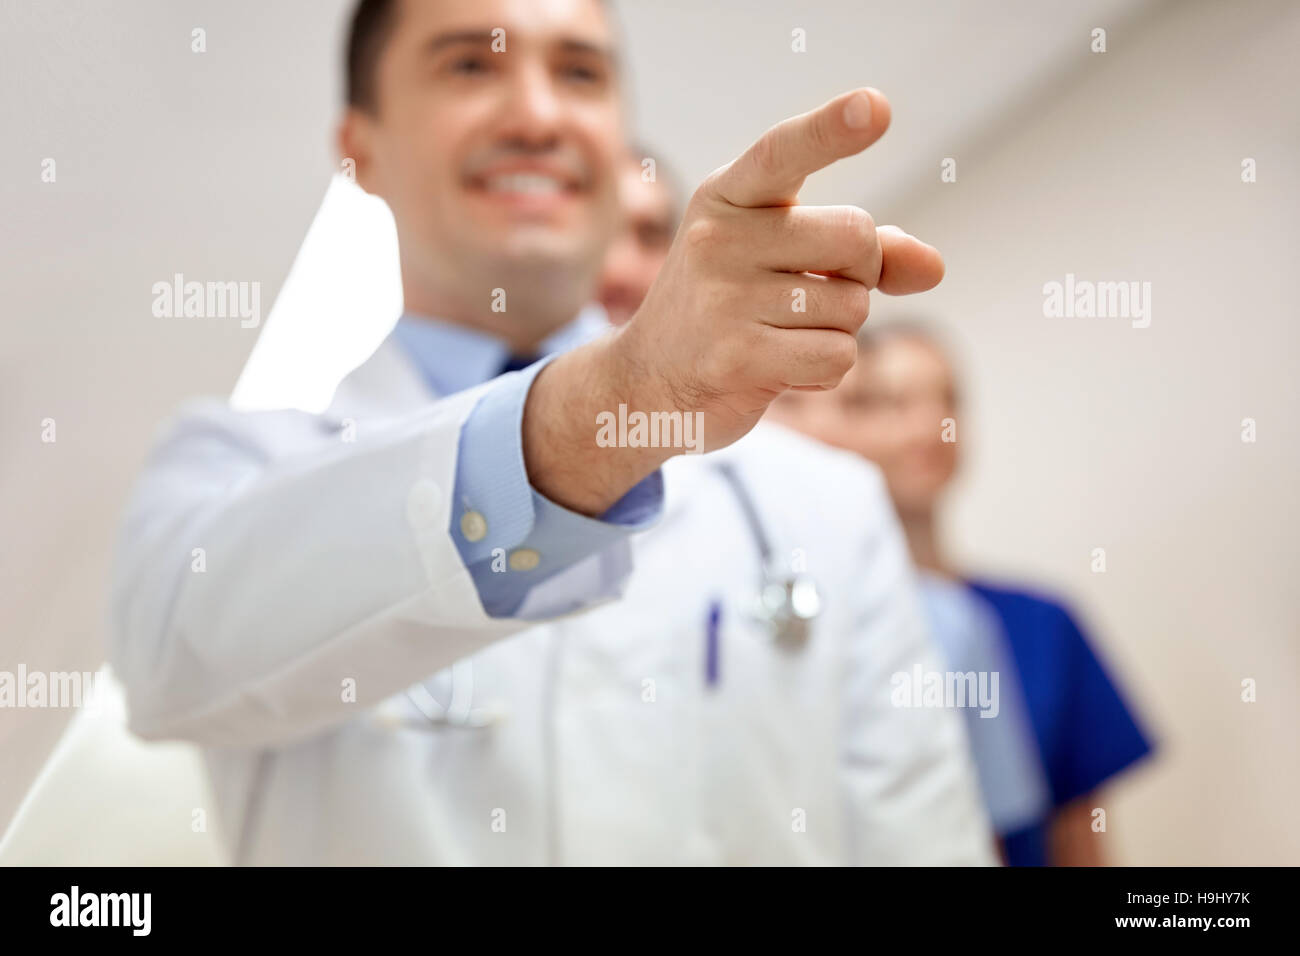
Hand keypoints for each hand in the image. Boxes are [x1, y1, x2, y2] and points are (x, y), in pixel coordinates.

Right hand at [525, 88, 943, 514]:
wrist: (646, 385)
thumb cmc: (728, 310)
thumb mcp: (782, 261)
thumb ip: (861, 252)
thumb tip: (933, 267)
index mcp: (728, 197)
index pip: (784, 151)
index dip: (832, 128)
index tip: (877, 107)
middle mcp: (718, 237)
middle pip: (855, 236)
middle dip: (858, 274)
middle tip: (809, 293)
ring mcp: (722, 297)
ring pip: (851, 308)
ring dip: (836, 330)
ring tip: (776, 334)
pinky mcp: (734, 356)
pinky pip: (835, 357)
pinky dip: (825, 371)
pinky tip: (778, 368)